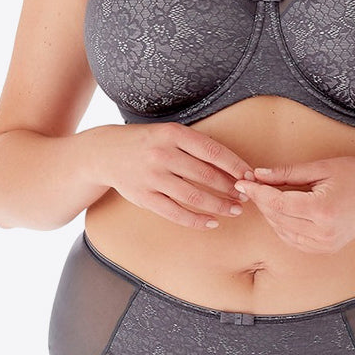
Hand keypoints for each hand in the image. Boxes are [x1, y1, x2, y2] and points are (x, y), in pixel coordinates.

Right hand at [97, 122, 251, 229]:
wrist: (104, 152)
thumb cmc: (146, 142)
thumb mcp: (169, 132)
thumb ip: (195, 145)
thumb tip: (233, 164)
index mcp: (173, 134)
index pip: (213, 151)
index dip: (236, 166)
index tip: (250, 176)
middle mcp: (163, 155)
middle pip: (206, 176)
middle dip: (231, 188)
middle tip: (247, 196)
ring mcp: (152, 177)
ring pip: (194, 197)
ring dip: (219, 206)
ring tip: (235, 210)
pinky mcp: (144, 197)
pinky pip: (175, 213)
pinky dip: (197, 220)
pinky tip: (212, 223)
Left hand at [234, 156, 354, 253]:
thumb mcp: (321, 168)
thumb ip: (287, 173)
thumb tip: (258, 175)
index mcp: (321, 210)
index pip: (277, 204)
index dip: (257, 193)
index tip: (244, 182)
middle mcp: (322, 232)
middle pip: (277, 218)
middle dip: (261, 201)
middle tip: (251, 184)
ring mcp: (325, 244)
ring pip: (282, 231)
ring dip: (270, 214)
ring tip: (265, 194)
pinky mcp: (326, 249)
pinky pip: (294, 240)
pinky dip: (282, 226)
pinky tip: (280, 210)